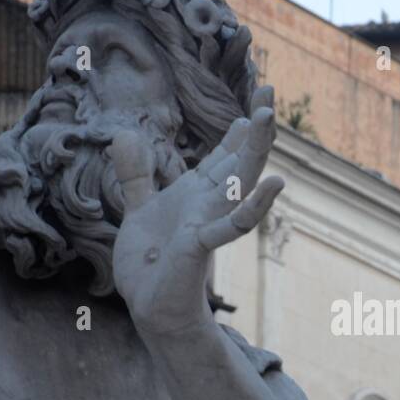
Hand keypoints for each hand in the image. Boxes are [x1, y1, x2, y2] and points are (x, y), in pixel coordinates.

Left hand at [110, 86, 284, 334]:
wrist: (149, 307)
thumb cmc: (149, 265)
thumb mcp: (140, 209)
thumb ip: (137, 175)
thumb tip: (124, 135)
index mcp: (197, 195)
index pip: (225, 156)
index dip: (241, 130)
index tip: (259, 99)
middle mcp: (209, 205)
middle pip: (239, 160)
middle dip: (256, 129)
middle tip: (270, 92)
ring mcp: (209, 223)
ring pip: (239, 182)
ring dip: (255, 151)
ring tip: (267, 118)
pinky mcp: (202, 245)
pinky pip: (231, 225)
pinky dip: (252, 206)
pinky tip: (275, 184)